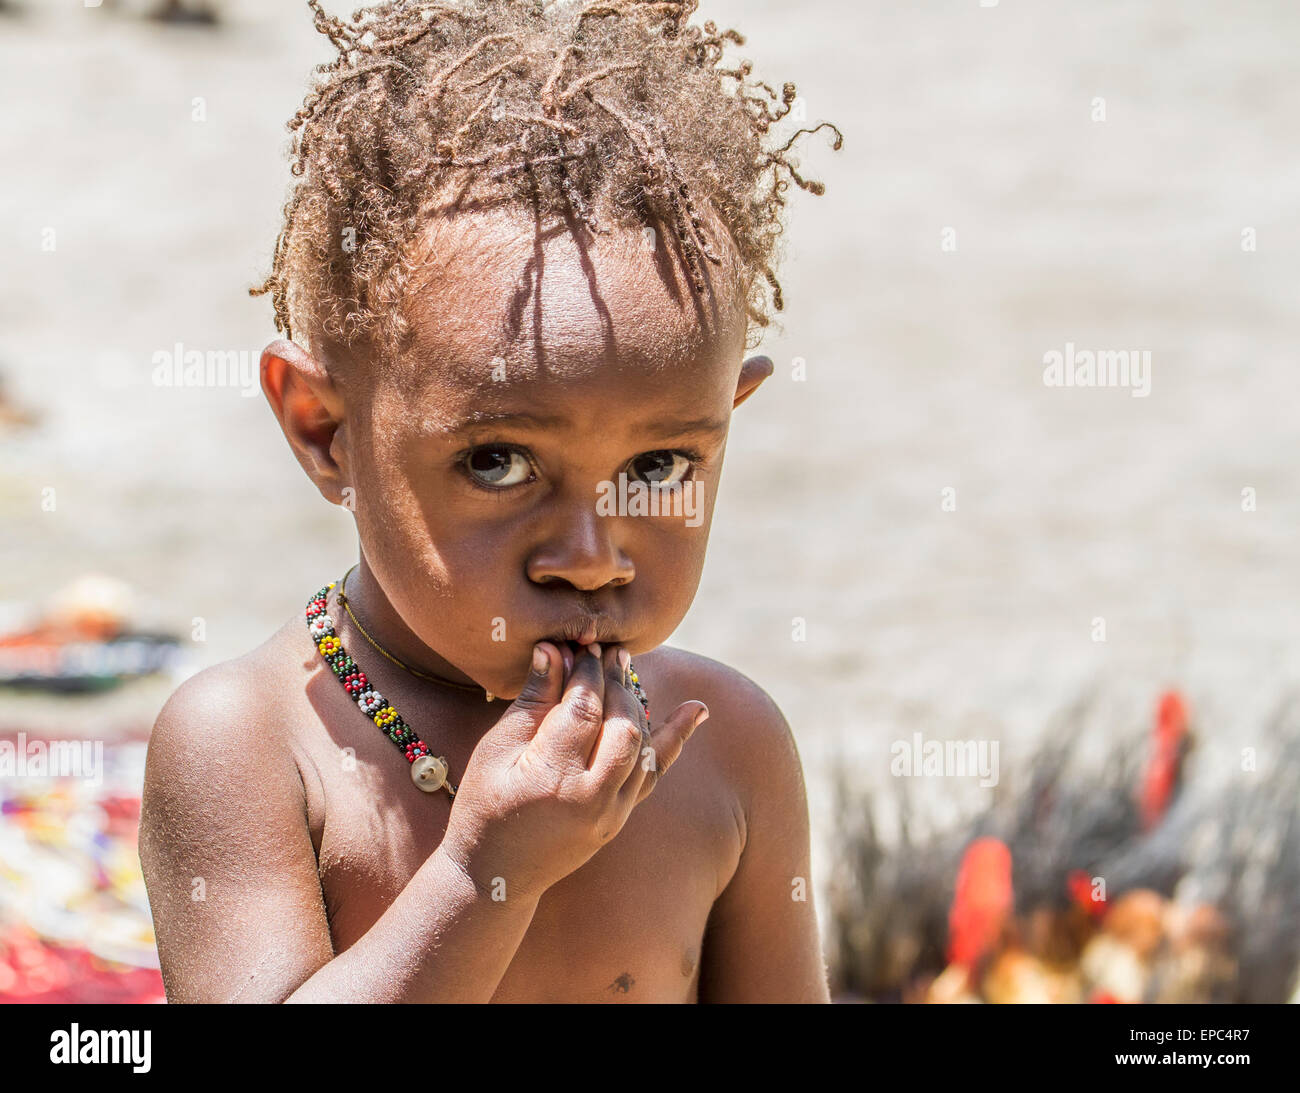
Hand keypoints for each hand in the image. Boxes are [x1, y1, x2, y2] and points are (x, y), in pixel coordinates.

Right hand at [439, 641, 707, 899]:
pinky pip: (654, 774)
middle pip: (621, 725)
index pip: (583, 709)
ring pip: (643, 748)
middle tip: (609, 651)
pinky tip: (696, 709)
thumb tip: (556, 649)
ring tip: (626, 669)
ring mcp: (611, 813)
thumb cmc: (484, 804)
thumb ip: (533, 699)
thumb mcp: (497, 748)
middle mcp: (590, 798)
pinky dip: (674, 739)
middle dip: (617, 683)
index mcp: (551, 777)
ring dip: (637, 703)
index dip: (587, 671)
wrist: (495, 875)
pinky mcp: (621, 820)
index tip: (584, 643)